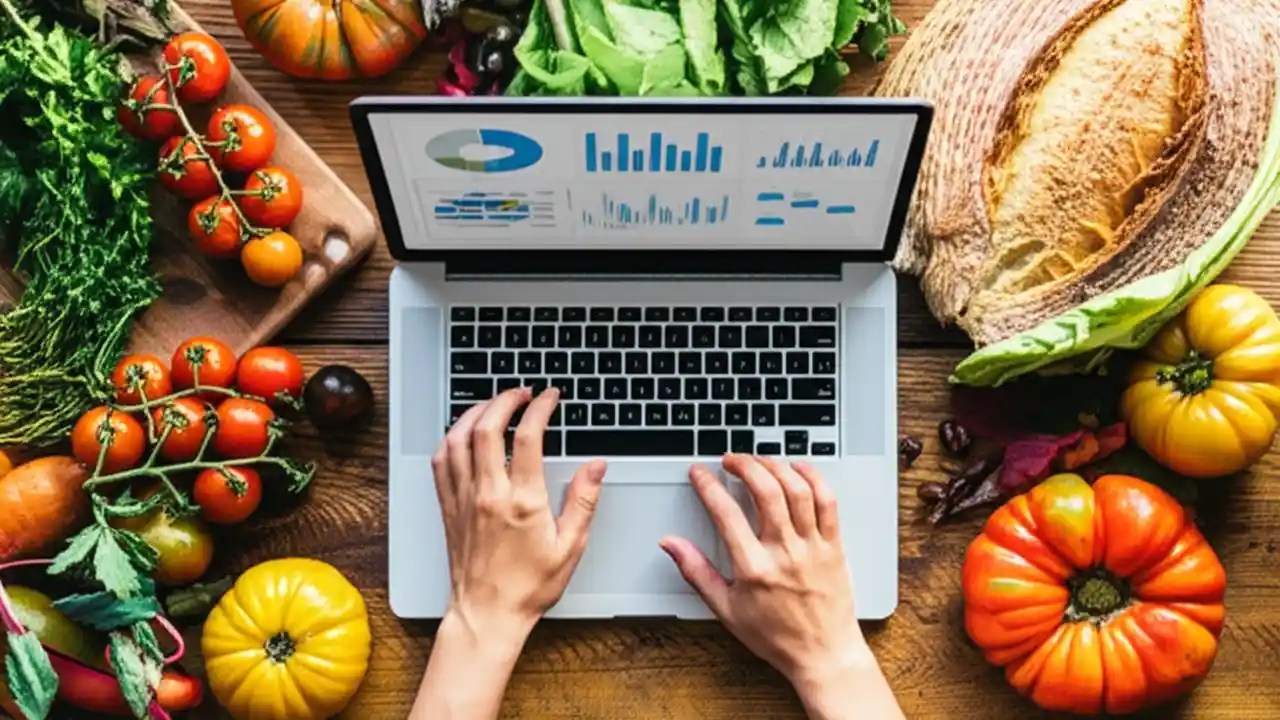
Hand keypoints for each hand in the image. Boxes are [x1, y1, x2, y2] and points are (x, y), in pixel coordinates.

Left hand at [412, 386, 606, 719]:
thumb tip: (595, 466)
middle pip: (487, 427)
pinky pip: (441, 461)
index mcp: (522, 502)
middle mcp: (488, 494)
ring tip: (493, 404)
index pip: (529, 436)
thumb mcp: (570, 546)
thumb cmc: (528, 586)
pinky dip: (451, 437)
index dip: (540, 407)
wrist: (487, 614)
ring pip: (458, 438)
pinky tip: (463, 432)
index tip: (550, 397)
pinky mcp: (448, 507)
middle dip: (505, 399)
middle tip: (521, 393)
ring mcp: (463, 499)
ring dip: (475, 412)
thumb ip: (584, 500)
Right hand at [661, 455, 902, 719]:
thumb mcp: (725, 609)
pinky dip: (813, 478)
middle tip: (730, 459)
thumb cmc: (775, 636)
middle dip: (744, 464)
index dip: (708, 486)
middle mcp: (785, 553)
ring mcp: (812, 547)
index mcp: (754, 568)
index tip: (699, 473)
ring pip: (797, 490)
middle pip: (765, 490)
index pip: (725, 513)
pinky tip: (797, 470)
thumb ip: (696, 571)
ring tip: (759, 461)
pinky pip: (828, 502)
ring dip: (775, 466)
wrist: (823, 654)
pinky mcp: (834, 546)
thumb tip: (670, 544)